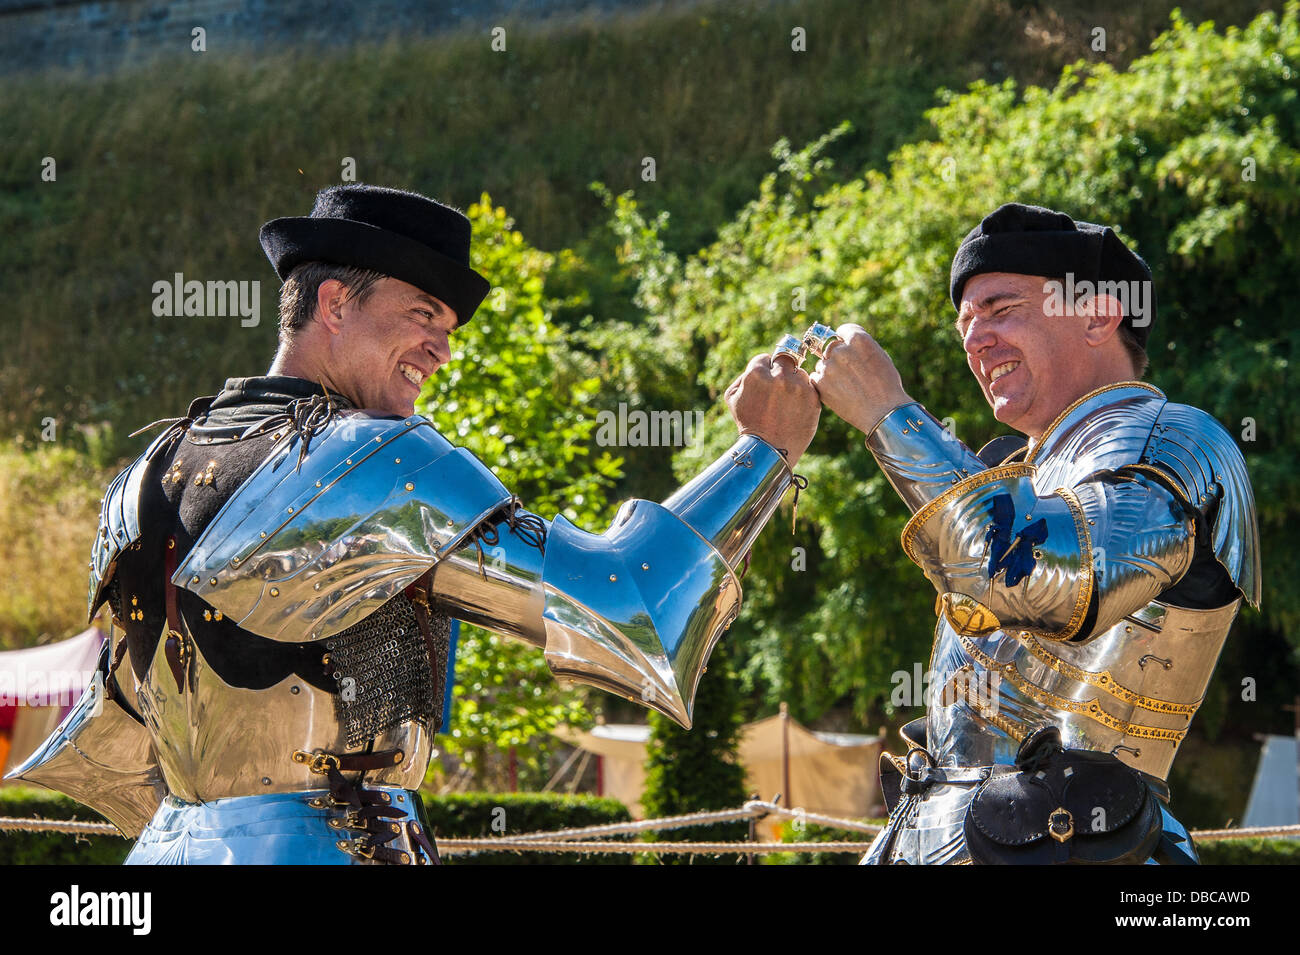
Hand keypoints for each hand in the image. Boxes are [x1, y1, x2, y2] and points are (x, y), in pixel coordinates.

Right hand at [725, 352, 820, 466]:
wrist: (770, 449)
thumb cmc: (749, 424)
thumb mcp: (732, 398)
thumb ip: (742, 376)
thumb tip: (759, 366)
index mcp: (757, 373)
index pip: (765, 358)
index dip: (764, 370)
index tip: (765, 382)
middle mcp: (779, 376)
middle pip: (784, 360)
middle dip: (781, 370)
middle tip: (778, 387)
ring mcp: (798, 386)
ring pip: (799, 372)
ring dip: (794, 382)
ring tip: (787, 401)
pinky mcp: (813, 396)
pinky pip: (810, 386)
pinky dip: (804, 394)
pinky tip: (796, 407)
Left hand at [808, 324, 911, 433]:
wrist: (883, 411)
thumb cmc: (886, 385)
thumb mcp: (880, 356)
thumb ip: (860, 346)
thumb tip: (845, 341)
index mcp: (858, 339)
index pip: (843, 330)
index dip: (846, 340)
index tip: (849, 350)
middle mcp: (841, 350)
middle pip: (831, 347)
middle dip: (838, 356)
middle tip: (848, 371)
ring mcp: (829, 366)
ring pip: (823, 363)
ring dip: (830, 371)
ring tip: (847, 386)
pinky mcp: (820, 383)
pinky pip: (816, 377)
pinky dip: (823, 383)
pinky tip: (838, 392)